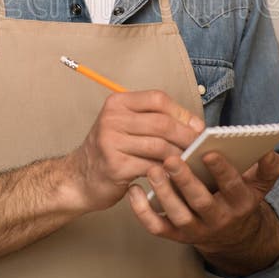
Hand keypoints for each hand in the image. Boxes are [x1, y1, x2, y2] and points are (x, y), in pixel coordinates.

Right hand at [66, 90, 203, 211]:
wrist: (79, 178)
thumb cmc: (110, 151)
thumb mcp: (125, 126)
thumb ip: (154, 120)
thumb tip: (195, 124)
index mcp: (117, 103)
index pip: (158, 99)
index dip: (182, 113)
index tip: (197, 127)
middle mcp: (112, 119)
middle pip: (162, 123)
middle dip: (186, 136)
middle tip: (200, 147)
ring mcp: (111, 142)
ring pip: (159, 146)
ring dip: (180, 156)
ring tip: (191, 162)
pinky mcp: (115, 166)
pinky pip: (151, 166)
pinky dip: (167, 172)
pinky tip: (174, 176)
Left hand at [127, 149, 278, 256]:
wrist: (232, 235)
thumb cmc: (239, 198)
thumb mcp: (259, 185)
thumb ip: (267, 168)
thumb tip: (270, 151)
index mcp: (239, 203)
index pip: (232, 187)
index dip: (222, 171)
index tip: (209, 152)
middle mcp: (218, 219)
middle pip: (201, 202)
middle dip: (186, 181)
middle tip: (171, 159)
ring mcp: (195, 229)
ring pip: (178, 215)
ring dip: (164, 194)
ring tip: (152, 170)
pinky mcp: (175, 235)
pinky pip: (157, 227)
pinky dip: (142, 211)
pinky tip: (133, 189)